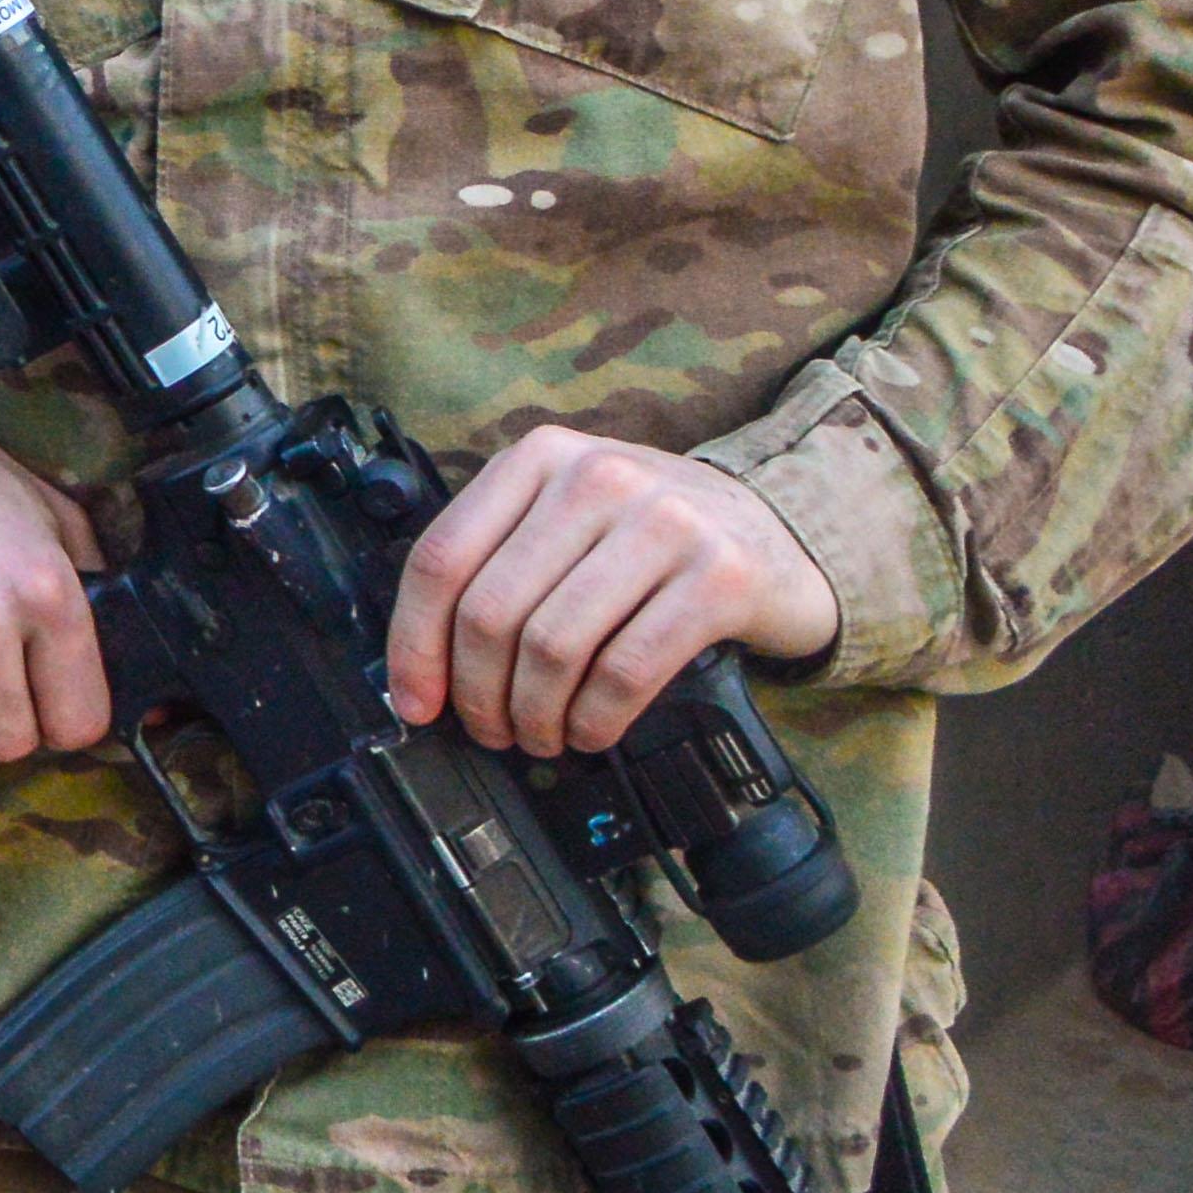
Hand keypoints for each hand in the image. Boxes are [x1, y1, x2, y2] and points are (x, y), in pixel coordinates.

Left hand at [386, 427, 836, 757]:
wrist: (778, 532)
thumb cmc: (653, 539)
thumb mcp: (568, 519)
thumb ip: (499, 564)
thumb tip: (422, 669)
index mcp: (540, 458)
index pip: (442, 559)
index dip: (414, 645)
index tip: (415, 702)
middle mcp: (597, 477)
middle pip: (491, 612)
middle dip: (477, 694)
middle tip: (488, 729)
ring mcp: (663, 521)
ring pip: (552, 647)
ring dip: (533, 715)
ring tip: (538, 735)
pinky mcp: (718, 577)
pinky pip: (624, 670)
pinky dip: (593, 719)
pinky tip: (590, 730)